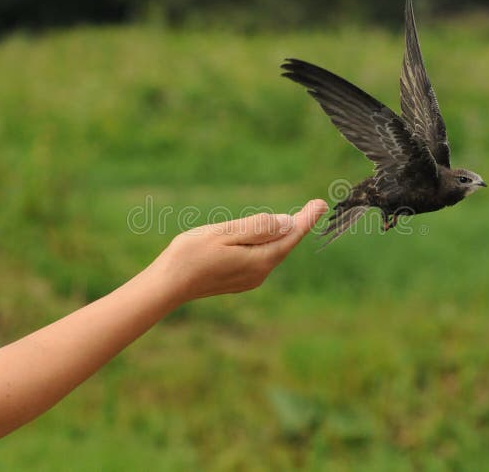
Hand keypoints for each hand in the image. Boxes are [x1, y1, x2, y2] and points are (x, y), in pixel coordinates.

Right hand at [150, 199, 328, 301]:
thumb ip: (257, 228)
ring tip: (296, 219)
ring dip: (281, 235)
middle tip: (314, 207)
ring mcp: (249, 279)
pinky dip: (268, 244)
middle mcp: (259, 273)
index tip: (320, 204)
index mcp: (259, 260)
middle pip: (284, 244)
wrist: (167, 285)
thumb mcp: (224, 233)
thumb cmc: (191, 255)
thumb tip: (287, 222)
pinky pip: (261, 258)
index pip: (290, 236)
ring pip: (272, 252)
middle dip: (297, 225)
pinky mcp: (239, 281)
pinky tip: (267, 237)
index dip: (306, 219)